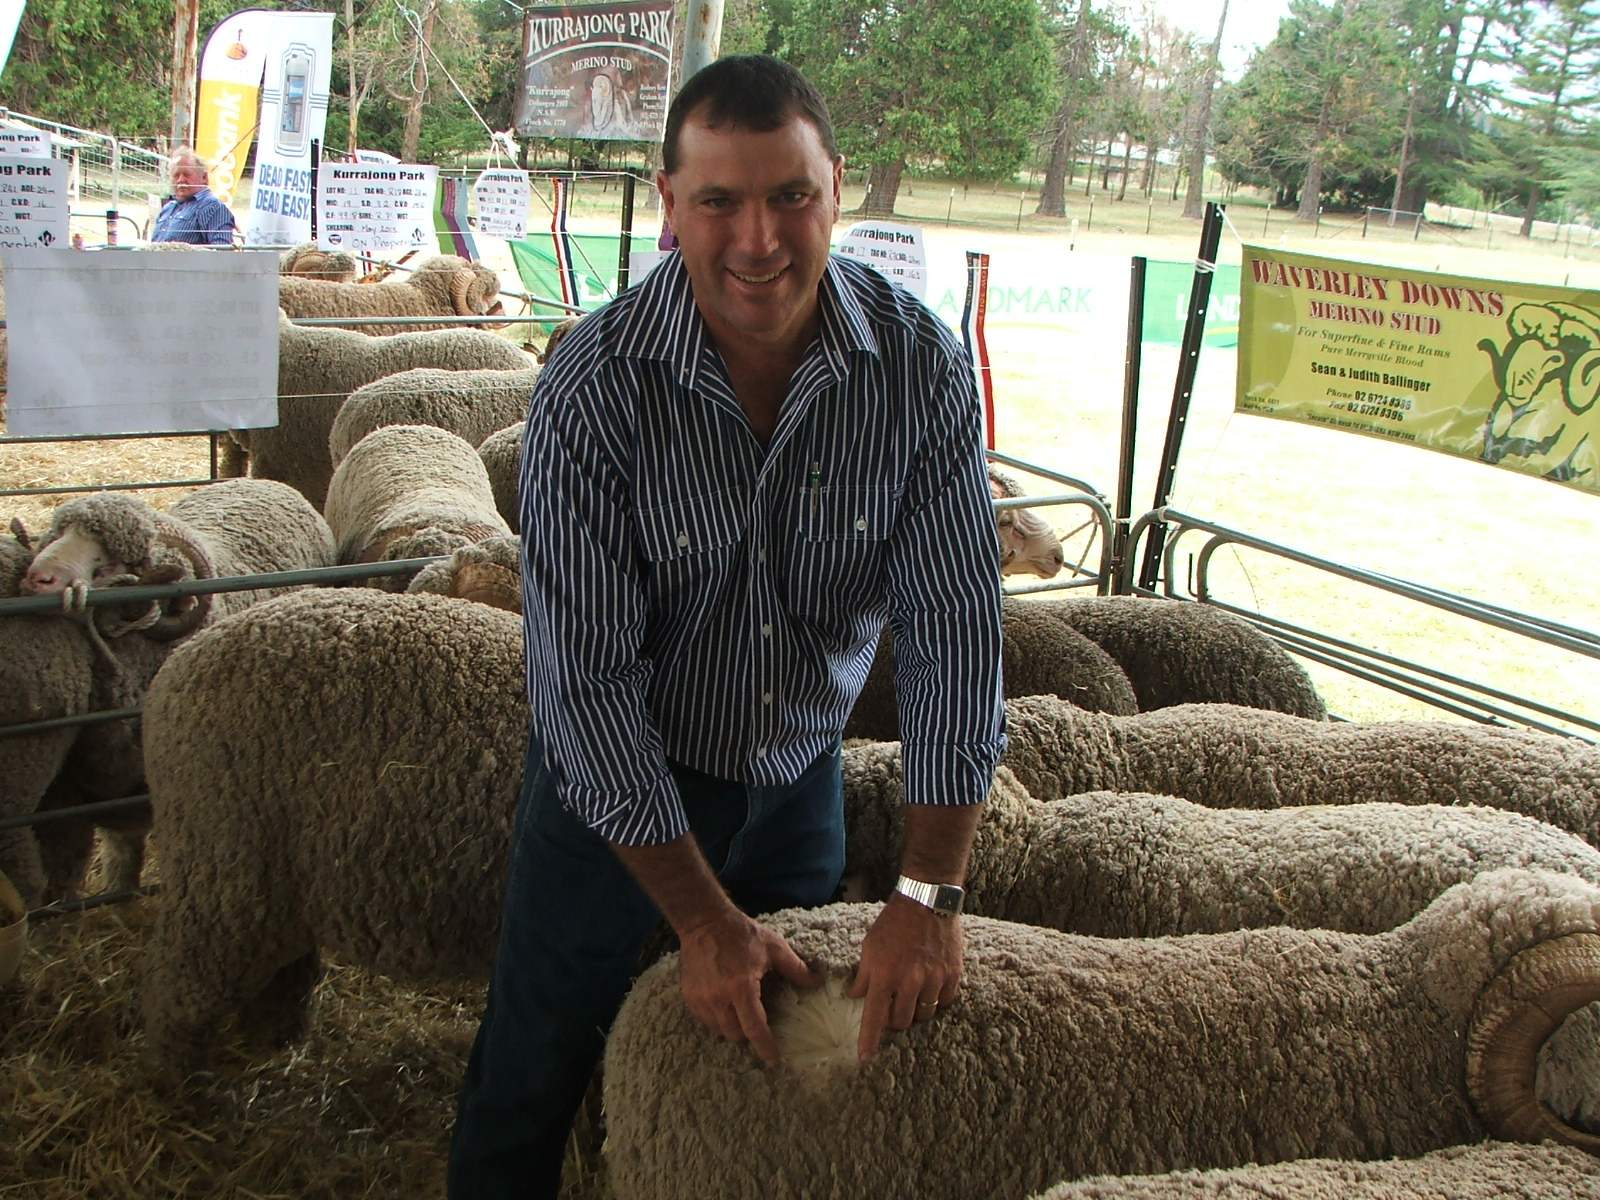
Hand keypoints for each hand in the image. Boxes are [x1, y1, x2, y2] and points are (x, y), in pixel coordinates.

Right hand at [677, 909, 819, 1065]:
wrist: (704, 922)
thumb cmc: (741, 934)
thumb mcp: (774, 947)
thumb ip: (795, 968)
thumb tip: (816, 983)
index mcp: (741, 987)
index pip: (754, 1028)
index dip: (765, 1046)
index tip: (773, 1059)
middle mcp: (718, 998)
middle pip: (735, 1034)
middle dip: (747, 1033)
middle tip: (757, 1022)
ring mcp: (700, 999)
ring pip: (718, 1030)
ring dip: (731, 1026)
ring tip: (740, 1011)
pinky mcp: (689, 997)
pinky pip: (705, 1020)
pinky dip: (716, 1018)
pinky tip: (724, 1004)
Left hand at [848, 895, 962, 1061]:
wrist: (927, 899)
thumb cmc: (894, 922)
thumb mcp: (870, 946)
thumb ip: (864, 976)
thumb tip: (857, 997)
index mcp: (885, 974)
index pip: (874, 1017)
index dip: (869, 1041)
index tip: (864, 1059)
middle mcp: (910, 981)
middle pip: (901, 1022)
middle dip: (895, 1020)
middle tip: (893, 1005)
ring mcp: (934, 979)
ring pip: (924, 1015)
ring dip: (916, 1010)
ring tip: (912, 993)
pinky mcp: (953, 975)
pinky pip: (945, 1002)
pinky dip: (937, 1000)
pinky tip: (931, 986)